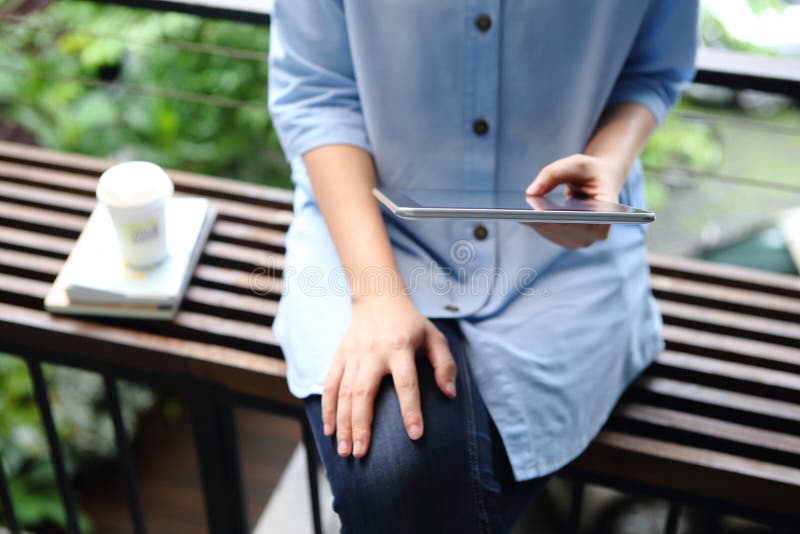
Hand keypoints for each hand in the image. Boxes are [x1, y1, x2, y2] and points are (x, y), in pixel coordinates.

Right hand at [322, 294, 456, 457]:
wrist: (378, 297)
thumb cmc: (411, 323)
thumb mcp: (434, 337)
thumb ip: (445, 365)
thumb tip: (450, 395)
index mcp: (400, 348)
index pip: (407, 384)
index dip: (411, 410)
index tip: (415, 436)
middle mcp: (373, 353)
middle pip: (364, 393)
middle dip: (361, 425)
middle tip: (361, 454)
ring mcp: (353, 355)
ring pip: (343, 393)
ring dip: (343, 424)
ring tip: (345, 451)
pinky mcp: (339, 356)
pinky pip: (330, 385)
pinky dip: (328, 409)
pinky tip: (329, 431)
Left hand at [525, 154, 626, 248]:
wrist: (599, 181)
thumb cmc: (591, 172)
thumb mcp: (576, 163)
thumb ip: (553, 173)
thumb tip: (530, 193)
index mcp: (610, 213)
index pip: (587, 221)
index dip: (565, 220)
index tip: (544, 216)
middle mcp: (597, 233)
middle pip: (566, 230)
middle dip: (544, 220)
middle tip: (521, 214)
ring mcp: (583, 240)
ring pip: (555, 233)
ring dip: (537, 223)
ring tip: (517, 214)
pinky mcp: (568, 240)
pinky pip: (549, 233)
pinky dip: (536, 223)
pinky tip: (522, 215)